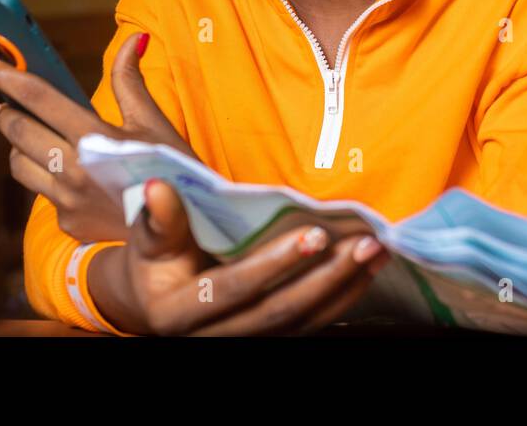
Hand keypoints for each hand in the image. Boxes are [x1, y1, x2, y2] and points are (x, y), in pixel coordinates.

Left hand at [0, 32, 193, 242]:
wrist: (185, 231)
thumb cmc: (172, 169)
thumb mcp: (153, 122)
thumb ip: (129, 80)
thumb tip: (134, 38)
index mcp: (94, 136)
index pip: (37, 97)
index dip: (4, 76)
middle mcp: (73, 168)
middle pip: (17, 131)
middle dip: (4, 112)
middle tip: (1, 103)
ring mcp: (67, 200)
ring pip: (20, 165)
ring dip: (19, 146)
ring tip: (29, 136)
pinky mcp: (68, 222)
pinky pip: (42, 193)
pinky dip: (46, 176)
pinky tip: (65, 173)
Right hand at [89, 178, 389, 335]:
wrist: (154, 301)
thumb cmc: (155, 262)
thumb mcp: (149, 241)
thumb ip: (159, 219)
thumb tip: (158, 187)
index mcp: (179, 313)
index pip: (235, 288)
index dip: (275, 264)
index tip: (314, 234)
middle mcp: (215, 336)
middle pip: (279, 312)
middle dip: (326, 277)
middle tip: (363, 243)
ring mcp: (246, 340)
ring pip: (302, 322)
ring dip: (343, 287)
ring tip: (376, 252)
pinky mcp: (269, 337)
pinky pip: (311, 324)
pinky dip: (342, 298)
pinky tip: (366, 272)